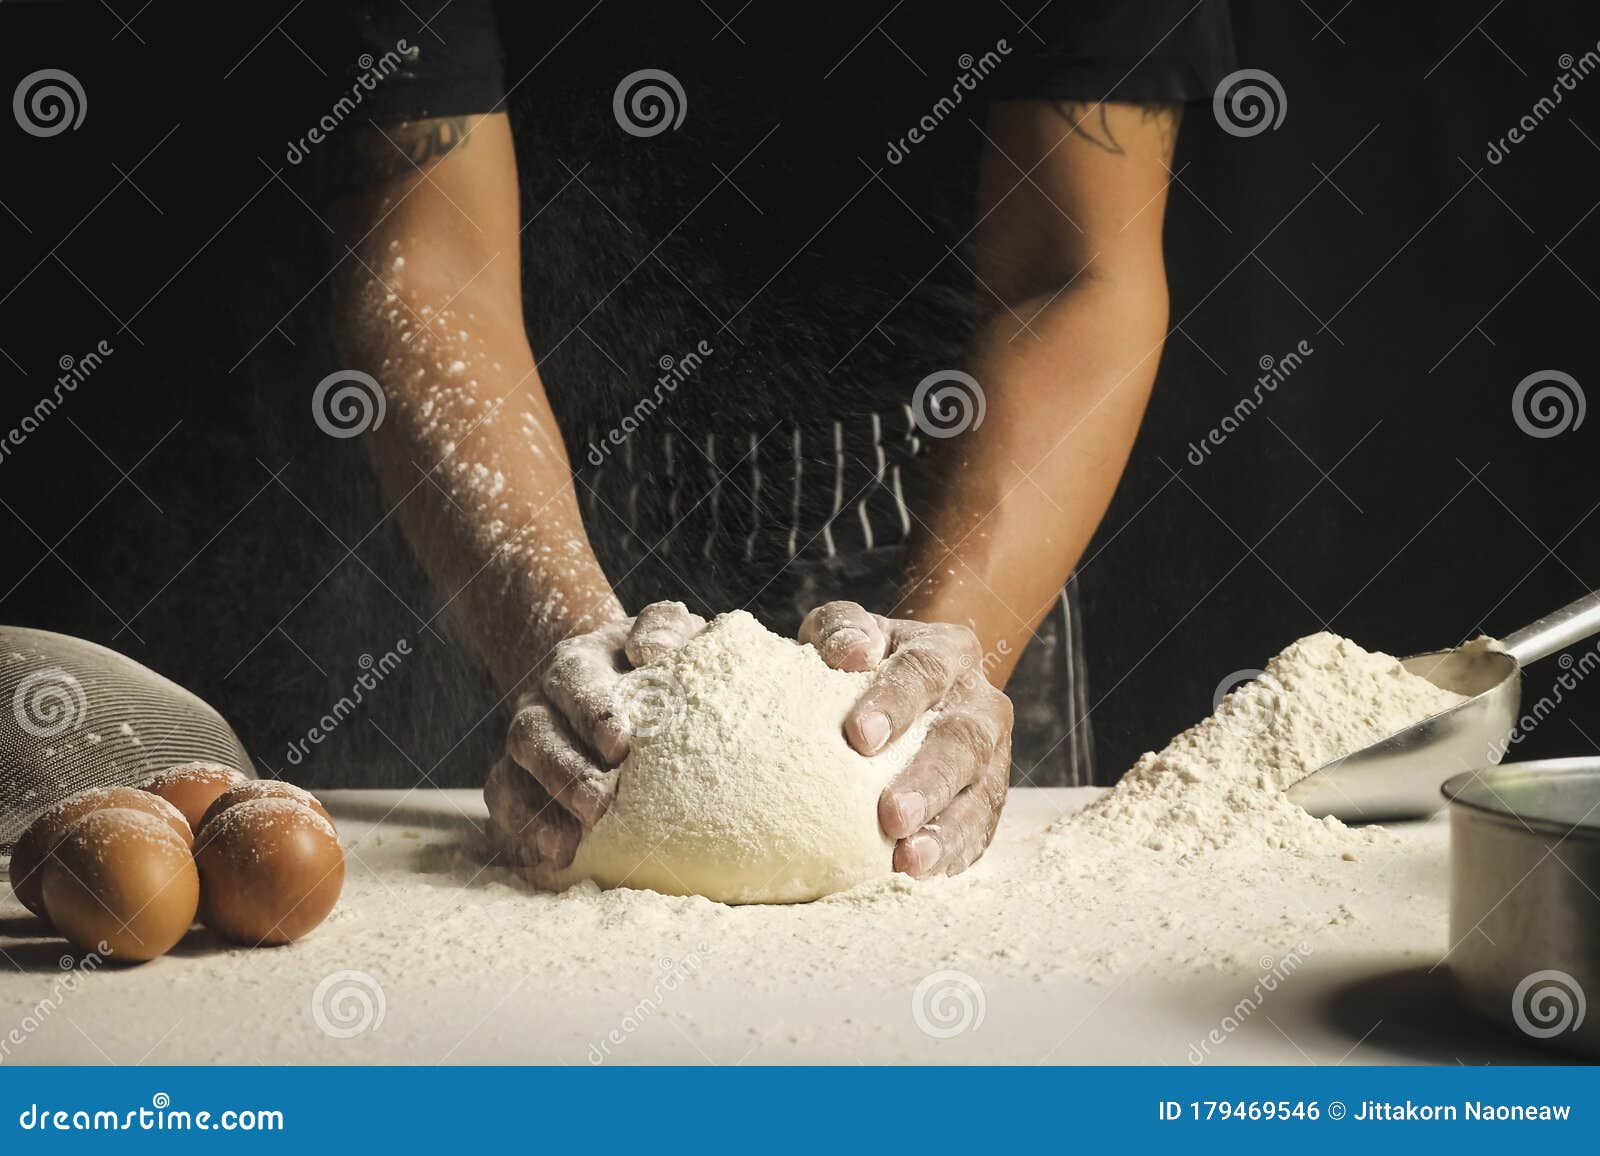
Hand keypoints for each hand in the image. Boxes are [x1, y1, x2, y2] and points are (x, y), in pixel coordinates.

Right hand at [483, 600, 705, 867]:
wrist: (616, 676)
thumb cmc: (656, 660)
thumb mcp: (668, 629)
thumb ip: (665, 626)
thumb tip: (652, 652)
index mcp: (576, 663)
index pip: (574, 683)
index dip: (593, 715)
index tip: (621, 748)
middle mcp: (540, 702)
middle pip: (533, 734)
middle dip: (563, 773)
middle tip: (599, 808)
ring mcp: (524, 746)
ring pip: (511, 775)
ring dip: (538, 811)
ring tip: (569, 845)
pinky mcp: (518, 781)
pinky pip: (507, 808)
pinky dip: (525, 834)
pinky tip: (555, 858)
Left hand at [798, 601, 1012, 878]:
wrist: (903, 684)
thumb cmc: (861, 661)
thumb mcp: (845, 632)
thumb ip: (843, 631)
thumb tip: (850, 654)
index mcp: (947, 650)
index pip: (924, 671)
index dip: (895, 703)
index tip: (858, 736)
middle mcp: (979, 702)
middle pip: (962, 741)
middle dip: (928, 780)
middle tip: (890, 814)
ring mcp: (993, 754)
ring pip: (980, 792)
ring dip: (946, 829)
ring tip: (908, 860)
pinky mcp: (990, 796)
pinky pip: (982, 828)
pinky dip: (955, 852)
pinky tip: (924, 873)